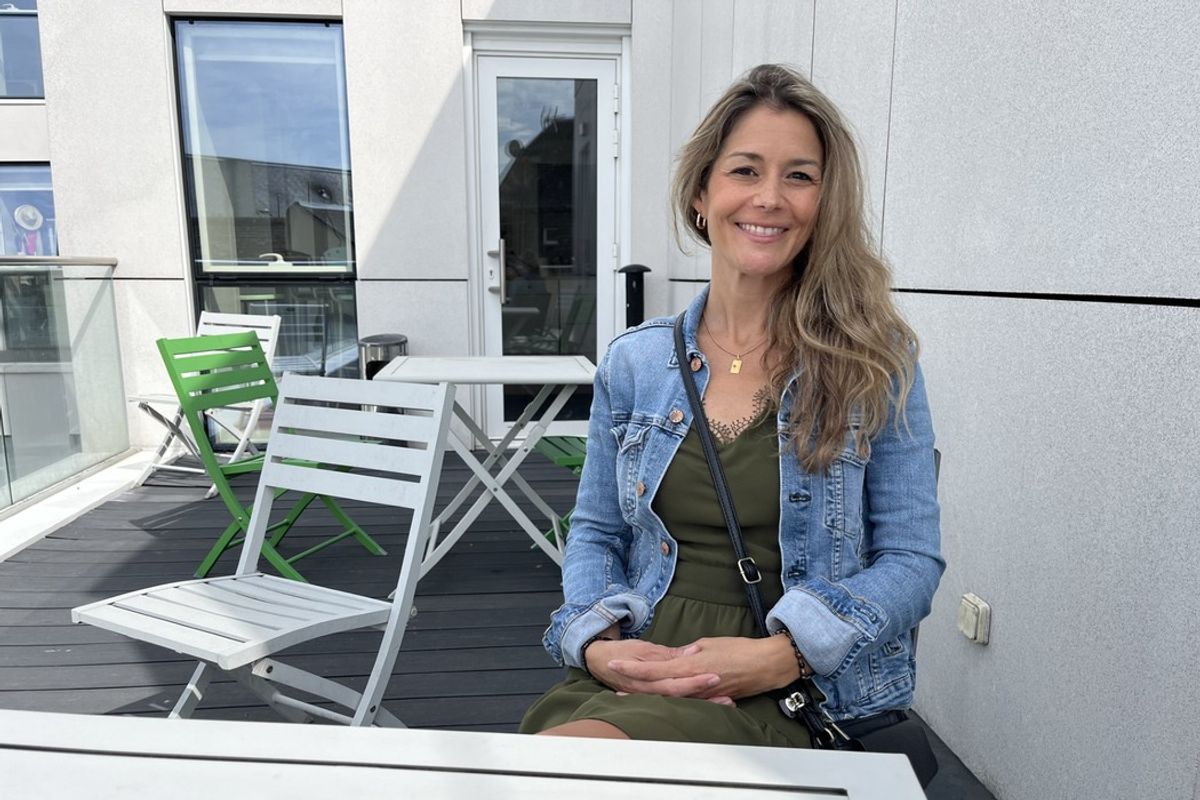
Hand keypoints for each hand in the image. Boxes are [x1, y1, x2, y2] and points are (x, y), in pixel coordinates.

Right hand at [585, 637, 721, 698]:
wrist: (599, 660)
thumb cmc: (622, 651)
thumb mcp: (644, 649)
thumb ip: (667, 655)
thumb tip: (690, 653)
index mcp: (648, 680)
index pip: (676, 683)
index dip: (696, 681)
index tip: (716, 676)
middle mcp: (651, 693)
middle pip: (683, 698)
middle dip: (706, 698)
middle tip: (729, 697)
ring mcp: (652, 697)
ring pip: (682, 703)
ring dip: (705, 704)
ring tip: (728, 703)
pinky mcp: (654, 697)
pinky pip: (675, 702)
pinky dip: (694, 703)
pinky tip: (711, 703)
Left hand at [606, 635, 798, 699]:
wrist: (766, 665)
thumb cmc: (740, 649)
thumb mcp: (710, 644)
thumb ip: (691, 652)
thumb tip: (679, 656)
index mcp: (690, 665)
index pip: (654, 669)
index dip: (632, 668)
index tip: (614, 663)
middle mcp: (692, 683)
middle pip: (656, 687)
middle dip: (634, 687)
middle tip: (614, 687)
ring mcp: (701, 694)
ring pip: (669, 697)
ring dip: (649, 697)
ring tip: (630, 696)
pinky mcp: (710, 700)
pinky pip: (686, 702)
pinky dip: (671, 702)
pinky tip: (661, 704)